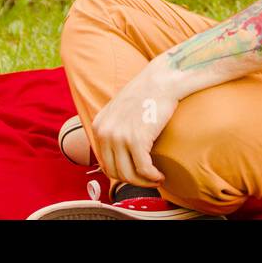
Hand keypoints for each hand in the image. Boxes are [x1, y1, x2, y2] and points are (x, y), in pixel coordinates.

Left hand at [91, 69, 180, 189]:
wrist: (162, 80)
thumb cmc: (147, 94)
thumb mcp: (121, 110)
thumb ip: (115, 128)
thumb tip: (120, 153)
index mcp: (99, 125)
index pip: (104, 162)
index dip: (121, 173)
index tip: (136, 175)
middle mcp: (105, 132)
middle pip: (114, 171)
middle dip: (133, 181)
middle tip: (148, 180)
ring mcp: (119, 136)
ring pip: (128, 174)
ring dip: (143, 182)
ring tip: (156, 179)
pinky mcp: (136, 139)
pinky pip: (143, 169)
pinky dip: (152, 177)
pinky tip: (160, 175)